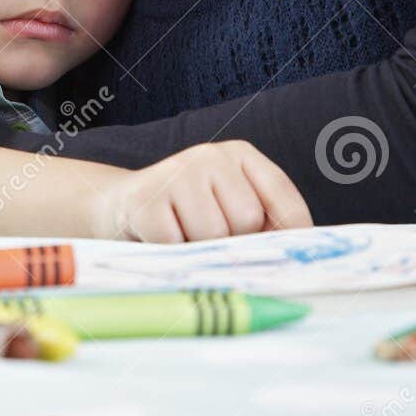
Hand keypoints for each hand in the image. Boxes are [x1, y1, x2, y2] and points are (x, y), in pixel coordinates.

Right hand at [91, 141, 312, 243]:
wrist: (120, 207)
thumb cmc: (187, 216)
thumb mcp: (229, 208)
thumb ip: (265, 225)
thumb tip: (296, 256)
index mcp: (241, 155)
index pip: (285, 203)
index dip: (290, 239)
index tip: (280, 260)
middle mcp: (211, 155)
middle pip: (249, 219)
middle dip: (233, 241)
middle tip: (208, 237)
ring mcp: (176, 172)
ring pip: (214, 234)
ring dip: (200, 248)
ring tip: (183, 236)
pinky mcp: (147, 198)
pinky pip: (178, 244)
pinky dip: (172, 253)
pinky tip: (160, 238)